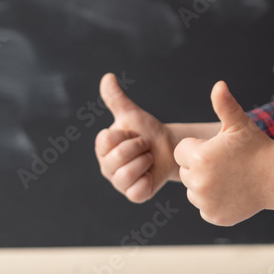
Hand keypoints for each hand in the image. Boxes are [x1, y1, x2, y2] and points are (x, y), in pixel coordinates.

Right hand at [95, 72, 175, 202]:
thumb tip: (107, 77)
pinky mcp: (135, 195)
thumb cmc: (148, 131)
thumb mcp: (133, 114)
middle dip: (139, 146)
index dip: (127, 133)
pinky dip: (147, 180)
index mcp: (102, 148)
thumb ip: (117, 98)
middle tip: (145, 145)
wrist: (170, 147)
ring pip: (126, 174)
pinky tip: (151, 172)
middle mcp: (106, 167)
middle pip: (117, 157)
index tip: (134, 133)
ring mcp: (119, 183)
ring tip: (149, 157)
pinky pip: (136, 191)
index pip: (107, 140)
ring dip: (144, 161)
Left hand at [173, 80, 273, 226]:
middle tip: (225, 163)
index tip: (217, 148)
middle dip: (200, 166)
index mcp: (200, 157)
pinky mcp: (214, 216)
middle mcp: (199, 182)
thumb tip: (219, 85)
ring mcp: (206, 202)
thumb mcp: (239, 123)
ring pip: (193, 191)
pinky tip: (232, 192)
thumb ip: (224, 104)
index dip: (198, 148)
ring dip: (205, 184)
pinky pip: (203, 207)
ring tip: (229, 177)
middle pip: (185, 172)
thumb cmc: (257, 147)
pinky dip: (213, 201)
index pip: (181, 152)